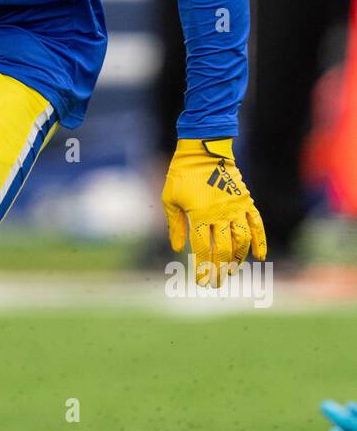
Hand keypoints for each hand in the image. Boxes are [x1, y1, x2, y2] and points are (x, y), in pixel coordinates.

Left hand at [161, 138, 265, 286]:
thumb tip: (177, 248)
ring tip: (232, 271)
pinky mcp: (246, 200)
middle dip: (220, 269)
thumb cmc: (182, 173)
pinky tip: (259, 256)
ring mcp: (235, 207)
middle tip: (218, 282)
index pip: (202, 249)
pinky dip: (260, 241)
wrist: (203, 149)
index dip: (202, 268)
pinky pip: (257, 225)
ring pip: (241, 240)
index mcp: (199, 215)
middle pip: (223, 250)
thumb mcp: (170, 199)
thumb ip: (175, 225)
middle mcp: (220, 214)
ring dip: (238, 258)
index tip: (202, 282)